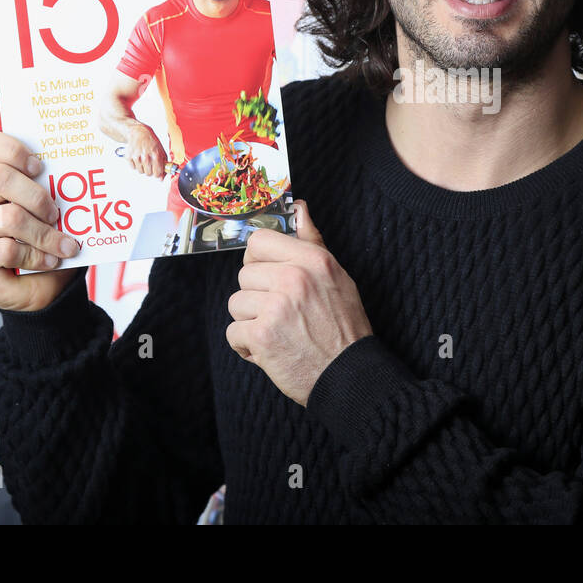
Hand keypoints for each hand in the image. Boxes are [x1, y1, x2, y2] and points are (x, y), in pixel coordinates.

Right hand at [0, 130, 81, 311]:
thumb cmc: (45, 240)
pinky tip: (49, 261)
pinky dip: (35, 256)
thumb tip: (78, 178)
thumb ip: (52, 189)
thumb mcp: (52, 209)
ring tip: (64, 245)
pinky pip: (5, 249)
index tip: (39, 167)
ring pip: (9, 217)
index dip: (11, 149)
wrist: (41, 286)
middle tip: (57, 214)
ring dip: (45, 234)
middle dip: (38, 197)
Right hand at [124, 122, 167, 177]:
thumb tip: (162, 177)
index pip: (157, 173)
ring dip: (143, 168)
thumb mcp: (161, 151)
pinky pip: (133, 168)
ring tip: (144, 160)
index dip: (158, 174)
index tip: (157, 172)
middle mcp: (146, 156)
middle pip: (148, 174)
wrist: (139, 133)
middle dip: (150, 171)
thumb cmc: (151, 142)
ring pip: (140, 172)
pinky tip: (138, 158)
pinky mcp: (129, 156)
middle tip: (150, 164)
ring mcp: (136, 156)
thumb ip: (164, 164)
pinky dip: (136, 165)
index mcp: (156, 154)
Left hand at [226, 201, 373, 406]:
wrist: (349, 374)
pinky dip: (247, 347)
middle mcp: (294, 278)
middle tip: (282, 314)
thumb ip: (311, 241)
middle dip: (257, 297)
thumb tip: (298, 207)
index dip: (258, 260)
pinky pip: (233, 333)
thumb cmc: (344, 326)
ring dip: (250, 322)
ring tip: (278, 332)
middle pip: (244, 275)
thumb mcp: (336, 276)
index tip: (269, 276)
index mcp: (313, 260)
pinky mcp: (262, 335)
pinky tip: (270, 350)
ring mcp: (276, 306)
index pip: (259, 241)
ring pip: (235, 304)